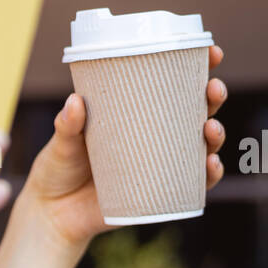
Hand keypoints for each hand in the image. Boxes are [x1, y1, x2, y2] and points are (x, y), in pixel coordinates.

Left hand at [20, 45, 228, 249]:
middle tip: (213, 89)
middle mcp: (152, 137)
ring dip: (215, 135)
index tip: (212, 52)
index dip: (197, 67)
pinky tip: (210, 166)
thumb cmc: (57, 169)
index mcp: (134, 115)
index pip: (171, 86)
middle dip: (212, 97)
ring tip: (210, 129)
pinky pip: (191, 185)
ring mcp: (157, 165)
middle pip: (194, 112)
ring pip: (199, 147)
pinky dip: (207, 176)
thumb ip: (67, 125)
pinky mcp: (157, 194)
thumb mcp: (61, 143)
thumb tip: (75, 101)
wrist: (52, 215)